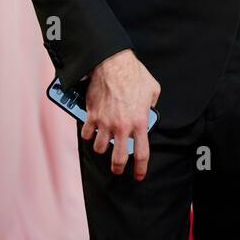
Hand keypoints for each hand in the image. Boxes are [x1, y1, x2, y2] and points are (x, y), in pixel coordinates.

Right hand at [82, 48, 160, 178]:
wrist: (112, 64)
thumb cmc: (134, 74)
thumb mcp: (153, 90)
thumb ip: (151, 104)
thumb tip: (149, 108)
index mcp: (140, 122)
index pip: (141, 153)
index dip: (140, 168)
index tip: (138, 175)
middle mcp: (122, 127)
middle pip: (118, 159)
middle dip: (118, 168)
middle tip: (117, 169)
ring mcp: (105, 123)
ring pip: (100, 148)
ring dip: (102, 148)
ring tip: (104, 143)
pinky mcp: (92, 116)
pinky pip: (86, 133)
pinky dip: (88, 134)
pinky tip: (91, 131)